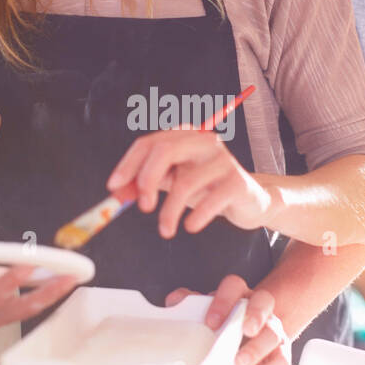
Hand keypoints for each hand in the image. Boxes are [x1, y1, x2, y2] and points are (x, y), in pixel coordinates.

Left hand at [107, 128, 271, 236]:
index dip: (128, 165)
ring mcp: (223, 160)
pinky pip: (208, 201)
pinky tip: (191, 225)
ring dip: (169, 211)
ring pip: (184, 182)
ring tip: (166, 229)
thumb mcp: (175, 181)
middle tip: (142, 206)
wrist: (250, 201)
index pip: (149, 143)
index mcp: (184, 136)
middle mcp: (204, 141)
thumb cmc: (208, 189)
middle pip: (165, 151)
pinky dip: (195, 218)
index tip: (114, 187)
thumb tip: (119, 190)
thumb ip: (148, 182)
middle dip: (147, 180)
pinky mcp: (237, 182)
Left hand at [166, 274, 291, 364]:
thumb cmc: (227, 321)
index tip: (211, 321)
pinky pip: (281, 362)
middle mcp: (260, 308)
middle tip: (245, 331)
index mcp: (240, 294)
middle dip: (256, 316)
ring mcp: (273, 330)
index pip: (234, 287)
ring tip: (239, 363)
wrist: (254, 331)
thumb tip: (175, 301)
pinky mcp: (280, 353)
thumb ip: (192, 303)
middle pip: (264, 303)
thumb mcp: (209, 309)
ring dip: (257, 349)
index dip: (224, 301)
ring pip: (273, 334)